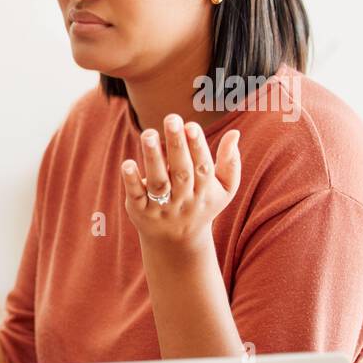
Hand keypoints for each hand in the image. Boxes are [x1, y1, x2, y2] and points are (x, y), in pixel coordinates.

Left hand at [122, 114, 240, 252]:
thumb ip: (231, 162)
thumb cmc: (201, 205)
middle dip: (177, 145)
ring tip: (149, 134)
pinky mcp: (140, 211)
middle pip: (181, 172)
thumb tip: (235, 133)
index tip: (190, 125)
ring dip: (153, 158)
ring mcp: (161, 207)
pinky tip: (128, 163)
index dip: (198, 146)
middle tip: (171, 119)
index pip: (202, 167)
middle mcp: (184, 199)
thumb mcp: (223, 190)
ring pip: (158, 182)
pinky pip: (136, 196)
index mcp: (205, 191)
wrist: (177, 243)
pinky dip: (131, 181)